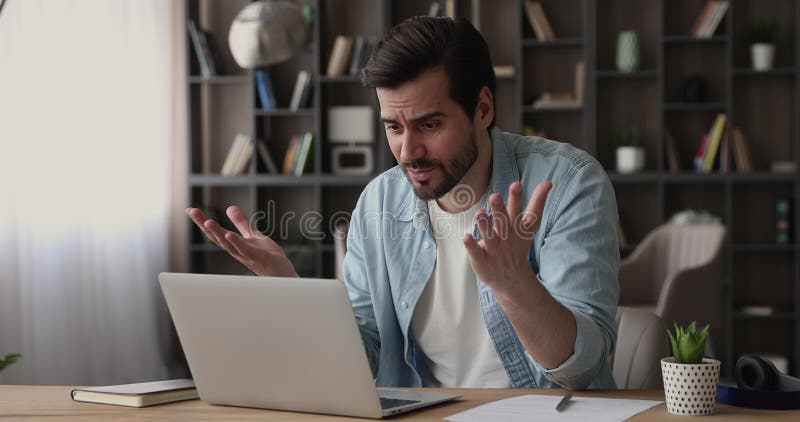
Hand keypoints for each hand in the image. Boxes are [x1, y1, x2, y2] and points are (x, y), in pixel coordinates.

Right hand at [186, 206, 297, 276]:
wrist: (282, 276)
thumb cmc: (267, 257)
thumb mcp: (253, 236)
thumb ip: (241, 223)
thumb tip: (230, 207)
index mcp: (234, 245)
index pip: (215, 232)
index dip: (202, 221)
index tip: (190, 209)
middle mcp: (236, 251)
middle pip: (217, 237)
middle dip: (203, 224)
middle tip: (191, 211)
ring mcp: (246, 255)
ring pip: (228, 244)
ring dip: (217, 233)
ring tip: (207, 221)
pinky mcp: (258, 257)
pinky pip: (245, 250)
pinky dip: (236, 242)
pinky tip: (229, 234)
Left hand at [463, 181, 551, 295]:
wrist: (512, 279)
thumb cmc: (518, 245)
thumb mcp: (530, 226)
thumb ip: (537, 203)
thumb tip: (548, 182)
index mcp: (517, 227)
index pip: (519, 211)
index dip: (517, 198)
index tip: (516, 184)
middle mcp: (505, 236)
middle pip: (503, 221)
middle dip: (499, 209)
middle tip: (495, 196)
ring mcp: (493, 249)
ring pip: (488, 235)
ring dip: (484, 225)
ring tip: (480, 214)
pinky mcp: (482, 259)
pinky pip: (476, 252)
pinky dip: (471, 245)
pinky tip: (466, 237)